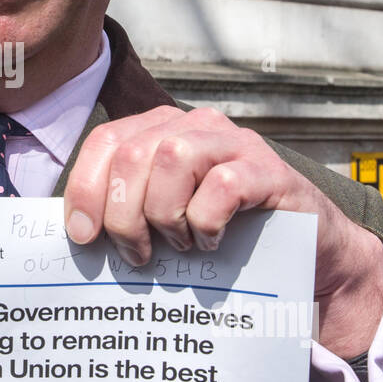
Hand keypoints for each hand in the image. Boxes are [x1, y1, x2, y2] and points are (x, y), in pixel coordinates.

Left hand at [61, 105, 382, 357]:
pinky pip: (221, 185)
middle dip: (122, 212)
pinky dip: (204, 221)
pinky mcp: (269, 170)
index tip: (82, 236)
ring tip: (176, 245)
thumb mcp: (166, 220)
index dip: (84, 187)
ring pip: (172, 158)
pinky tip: (209, 244)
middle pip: (132, 154)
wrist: (308, 255)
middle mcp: (196, 126)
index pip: (106, 141)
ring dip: (163, 214)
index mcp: (162, 130)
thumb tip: (74, 235)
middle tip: (136, 254)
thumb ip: (126, 212)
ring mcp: (235, 143)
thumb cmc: (225, 237)